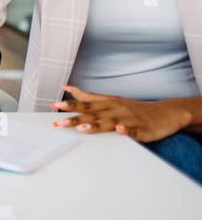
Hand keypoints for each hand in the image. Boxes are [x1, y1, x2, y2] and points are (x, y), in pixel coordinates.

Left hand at [52, 85, 190, 141]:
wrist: (167, 113)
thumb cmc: (135, 108)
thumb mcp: (112, 99)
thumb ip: (90, 96)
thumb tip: (69, 88)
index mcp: (109, 103)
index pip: (86, 103)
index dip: (70, 104)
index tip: (54, 105)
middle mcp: (116, 110)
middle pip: (93, 114)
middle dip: (75, 117)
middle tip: (58, 122)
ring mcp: (129, 119)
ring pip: (110, 122)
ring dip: (95, 125)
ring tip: (81, 127)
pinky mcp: (142, 129)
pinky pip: (133, 130)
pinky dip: (126, 130)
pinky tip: (120, 130)